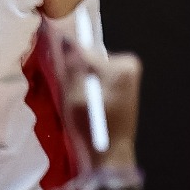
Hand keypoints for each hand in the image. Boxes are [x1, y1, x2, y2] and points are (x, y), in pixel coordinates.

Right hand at [65, 50, 143, 189]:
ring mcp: (129, 77)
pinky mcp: (124, 88)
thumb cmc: (92, 126)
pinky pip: (97, 79)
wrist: (109, 154)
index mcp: (123, 64)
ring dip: (80, 82)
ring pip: (91, 70)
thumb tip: (63, 35)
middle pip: (89, 60)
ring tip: (76, 103)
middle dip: (75, 73)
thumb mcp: (75, 94)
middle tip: (68, 95)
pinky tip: (85, 106)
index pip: (84, 51)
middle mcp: (130, 66)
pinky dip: (87, 89)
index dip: (66, 64)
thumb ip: (72, 63)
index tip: (59, 78)